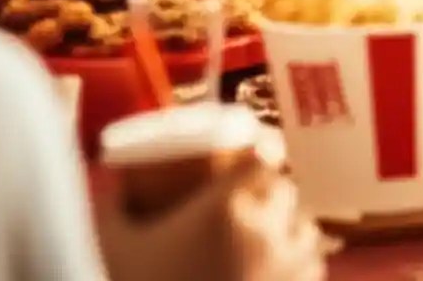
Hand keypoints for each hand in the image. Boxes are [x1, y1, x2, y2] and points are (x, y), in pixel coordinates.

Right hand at [97, 156, 326, 280]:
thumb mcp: (112, 246)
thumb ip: (115, 209)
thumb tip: (120, 183)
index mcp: (224, 210)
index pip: (264, 161)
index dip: (261, 153)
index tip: (251, 155)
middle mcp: (264, 235)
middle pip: (287, 193)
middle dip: (272, 192)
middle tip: (250, 199)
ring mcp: (285, 273)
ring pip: (306, 232)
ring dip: (290, 227)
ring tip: (268, 234)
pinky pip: (310, 272)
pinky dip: (300, 266)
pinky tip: (278, 269)